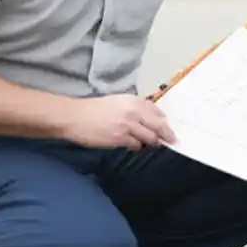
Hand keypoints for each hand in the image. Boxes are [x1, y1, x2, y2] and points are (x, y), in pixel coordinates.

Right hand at [61, 95, 176, 150]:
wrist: (74, 116)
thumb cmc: (95, 109)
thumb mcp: (118, 102)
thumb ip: (135, 109)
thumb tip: (151, 120)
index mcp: (134, 101)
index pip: (158, 112)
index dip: (164, 121)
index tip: (168, 128)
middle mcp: (134, 111)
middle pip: (160, 126)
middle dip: (167, 135)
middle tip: (172, 141)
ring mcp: (128, 125)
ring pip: (151, 137)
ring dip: (152, 142)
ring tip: (149, 144)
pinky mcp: (121, 138)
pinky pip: (137, 145)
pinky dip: (137, 146)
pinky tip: (131, 144)